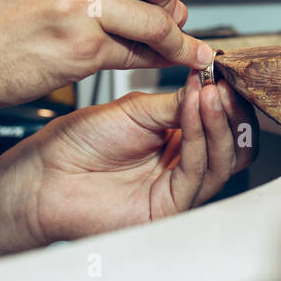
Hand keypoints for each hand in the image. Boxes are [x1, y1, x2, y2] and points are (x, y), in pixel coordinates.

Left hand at [0, 72, 258, 248]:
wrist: (47, 172)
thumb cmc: (81, 142)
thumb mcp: (137, 108)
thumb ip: (177, 102)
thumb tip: (211, 84)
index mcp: (179, 140)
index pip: (222, 124)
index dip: (228, 100)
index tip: (225, 73)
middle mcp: (184, 166)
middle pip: (233, 146)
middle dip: (233, 113)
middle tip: (224, 85)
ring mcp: (178, 189)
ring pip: (222, 160)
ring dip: (219, 121)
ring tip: (210, 93)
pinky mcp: (169, 207)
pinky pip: (198, 172)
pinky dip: (201, 138)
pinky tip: (195, 111)